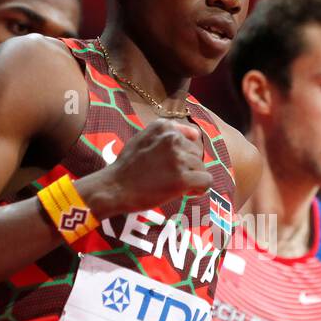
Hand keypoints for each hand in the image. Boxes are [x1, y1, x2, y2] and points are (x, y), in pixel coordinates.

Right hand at [83, 119, 212, 217]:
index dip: (186, 153)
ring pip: (201, 168)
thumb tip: (195, 135)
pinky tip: (186, 192)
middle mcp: (172, 139)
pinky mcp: (182, 179)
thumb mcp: (142, 137)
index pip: (192, 137)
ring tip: (173, 186)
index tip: (174, 164)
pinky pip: (206, 181)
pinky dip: (199, 189)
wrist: (114, 188)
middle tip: (169, 178)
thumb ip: (166, 133)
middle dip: (188, 167)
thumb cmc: (127, 166)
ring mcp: (178, 159)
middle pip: (197, 154)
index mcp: (163, 127)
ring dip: (192, 178)